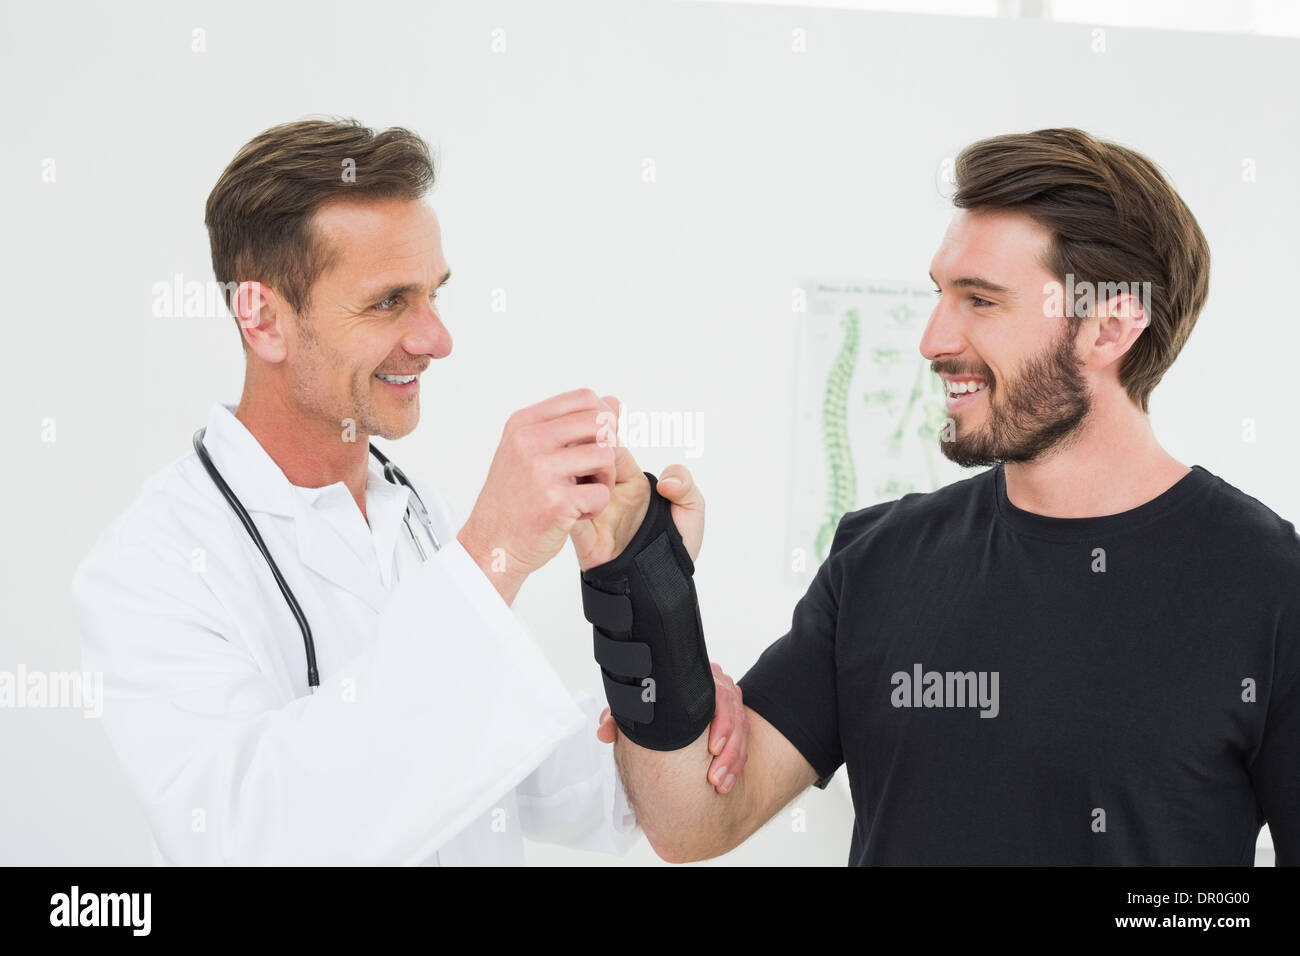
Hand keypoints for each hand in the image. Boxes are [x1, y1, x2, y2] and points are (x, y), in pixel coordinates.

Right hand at [457, 389, 617, 603]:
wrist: (491, 544)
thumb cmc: (514, 499)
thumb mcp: (530, 452)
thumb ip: (569, 427)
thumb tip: (615, 403)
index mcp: (523, 424)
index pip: (584, 399)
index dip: (604, 418)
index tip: (599, 442)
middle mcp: (529, 441)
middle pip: (600, 423)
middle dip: (609, 447)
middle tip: (595, 471)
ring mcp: (541, 471)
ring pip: (606, 456)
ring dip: (605, 479)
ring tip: (584, 494)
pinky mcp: (555, 502)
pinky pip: (602, 494)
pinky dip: (596, 507)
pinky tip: (576, 514)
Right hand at [569, 395, 704, 569]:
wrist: (657, 588)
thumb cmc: (672, 548)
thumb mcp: (692, 512)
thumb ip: (686, 485)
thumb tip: (667, 480)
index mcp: (631, 479)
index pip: (611, 446)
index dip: (607, 436)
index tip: (604, 433)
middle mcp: (606, 490)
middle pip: (584, 456)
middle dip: (586, 451)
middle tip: (595, 460)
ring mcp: (590, 510)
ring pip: (568, 479)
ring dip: (574, 473)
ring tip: (587, 483)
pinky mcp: (580, 533)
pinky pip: (563, 512)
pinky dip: (567, 504)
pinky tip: (579, 506)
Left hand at [597, 662, 748, 793]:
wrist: (670, 703)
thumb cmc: (655, 704)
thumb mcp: (638, 708)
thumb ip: (620, 717)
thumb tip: (605, 732)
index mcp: (700, 679)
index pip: (720, 695)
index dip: (721, 722)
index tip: (712, 748)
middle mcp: (721, 688)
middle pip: (735, 717)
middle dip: (729, 752)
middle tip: (714, 777)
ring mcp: (732, 706)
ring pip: (741, 734)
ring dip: (733, 763)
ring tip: (719, 784)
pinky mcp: (737, 724)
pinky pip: (743, 745)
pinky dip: (737, 765)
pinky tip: (727, 783)